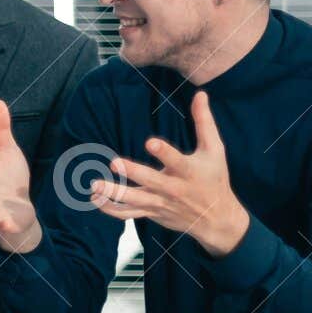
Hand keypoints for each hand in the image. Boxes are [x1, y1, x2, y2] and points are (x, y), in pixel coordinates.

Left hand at [93, 91, 249, 255]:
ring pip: (135, 201)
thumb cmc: (214, 178)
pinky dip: (111, 209)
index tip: (150, 142)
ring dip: (113, 193)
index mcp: (189, 171)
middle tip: (114, 163)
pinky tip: (94, 198)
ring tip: (95, 184)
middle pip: (151, 181)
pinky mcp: (152, 212)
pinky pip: (128, 214)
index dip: (164, 152)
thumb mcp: (214, 150)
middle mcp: (173, 188)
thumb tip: (200, 93)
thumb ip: (204, 122)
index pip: (176, 160)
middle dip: (133, 172)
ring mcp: (161, 202)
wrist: (217, 218)